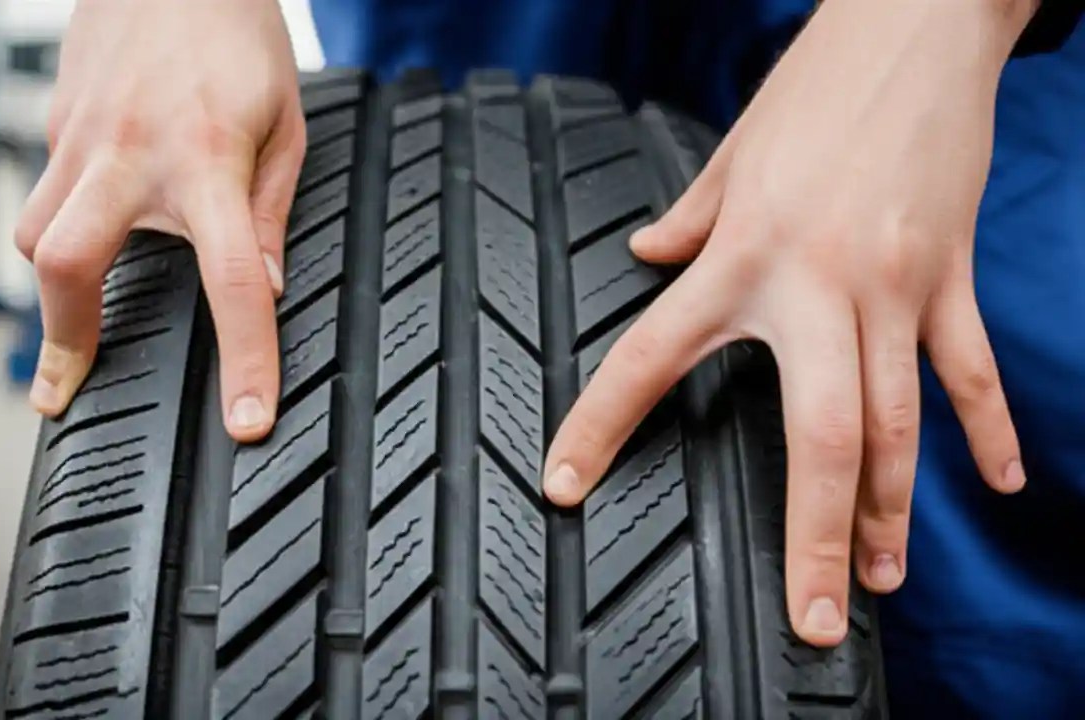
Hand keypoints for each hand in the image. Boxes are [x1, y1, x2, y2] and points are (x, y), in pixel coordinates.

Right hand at [15, 0, 303, 440]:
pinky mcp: (55, 121)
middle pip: (65, 263)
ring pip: (35, 231)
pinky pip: (47, 190)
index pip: (232, 280)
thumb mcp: (284, 123)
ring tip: (76, 318)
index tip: (246, 421)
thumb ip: (270, 210)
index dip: (244, 360)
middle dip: (64, 341)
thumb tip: (267, 287)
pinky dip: (64, 223)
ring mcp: (81, 136)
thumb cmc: (236, 35)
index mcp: (208, 160)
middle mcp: (131, 153)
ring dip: (54, 286)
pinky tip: (96, 225)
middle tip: (63, 394)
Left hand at [544, 0, 1034, 645]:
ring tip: (877, 580)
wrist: (914, 26)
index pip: (649, 356)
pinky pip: (971, 369)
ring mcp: (895, 286)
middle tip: (810, 621)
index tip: (565, 488)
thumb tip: (646, 258)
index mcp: (739, 256)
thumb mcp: (732, 154)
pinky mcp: (952, 275)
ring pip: (900, 422)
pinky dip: (992, 430)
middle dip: (812, 536)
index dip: (599, 427)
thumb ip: (688, 219)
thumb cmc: (814, 90)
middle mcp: (816, 284)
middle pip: (818, 434)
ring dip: (890, 510)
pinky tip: (1005, 484)